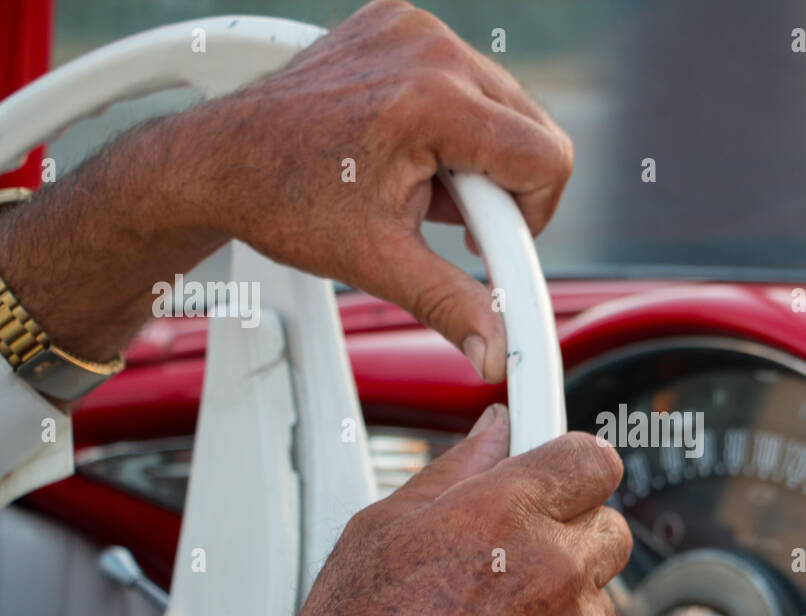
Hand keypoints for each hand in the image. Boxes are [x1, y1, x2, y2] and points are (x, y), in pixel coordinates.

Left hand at [0, 0, 570, 378]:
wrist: (217, 160)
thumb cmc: (283, 201)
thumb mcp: (378, 261)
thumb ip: (451, 304)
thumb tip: (495, 352)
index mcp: (431, 101)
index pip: (546, 156)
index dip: (532, 211)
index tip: (487, 237)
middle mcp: (428, 49)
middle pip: (530, 126)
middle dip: (502, 183)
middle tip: (444, 214)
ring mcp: (412, 29)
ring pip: (502, 101)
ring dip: (477, 152)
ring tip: (418, 180)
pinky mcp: (399, 23)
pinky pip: (463, 75)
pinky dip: (450, 118)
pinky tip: (406, 149)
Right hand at [163, 405, 630, 615]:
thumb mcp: (381, 533)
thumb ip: (455, 471)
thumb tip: (492, 435)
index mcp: (505, 516)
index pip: (592, 459)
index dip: (572, 470)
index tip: (560, 481)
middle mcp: (554, 572)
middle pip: (609, 527)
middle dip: (571, 537)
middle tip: (513, 564)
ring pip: (602, 597)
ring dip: (563, 606)